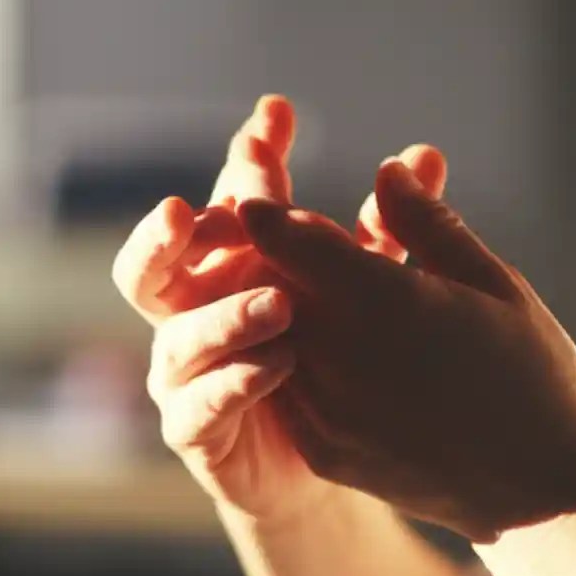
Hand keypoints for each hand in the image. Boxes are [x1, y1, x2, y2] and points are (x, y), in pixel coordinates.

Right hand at [112, 94, 447, 524]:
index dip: (248, 158)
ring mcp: (187, 373)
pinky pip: (199, 406)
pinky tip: (279, 365)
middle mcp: (193, 312)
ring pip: (178, 337)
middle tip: (185, 211)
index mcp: (229, 266)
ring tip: (278, 304)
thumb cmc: (341, 359)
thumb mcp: (370, 290)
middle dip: (162, 235)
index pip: (228, 200)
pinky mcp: (198, 432)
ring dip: (222, 317)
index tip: (278, 117)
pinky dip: (234, 383)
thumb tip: (423, 155)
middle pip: (151, 264)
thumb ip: (388, 229)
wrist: (336, 459)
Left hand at [237, 158, 575, 541]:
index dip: (268, 213)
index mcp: (384, 301)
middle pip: (269, 287)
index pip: (289, 239)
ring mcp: (328, 411)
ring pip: (270, 340)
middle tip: (275, 242)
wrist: (546, 492)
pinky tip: (316, 354)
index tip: (259, 199)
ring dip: (275, 314)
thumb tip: (387, 171)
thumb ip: (429, 225)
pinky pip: (284, 394)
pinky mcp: (326, 453)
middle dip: (266, 261)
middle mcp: (342, 354)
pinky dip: (289, 365)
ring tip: (297, 296)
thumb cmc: (533, 374)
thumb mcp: (495, 285)